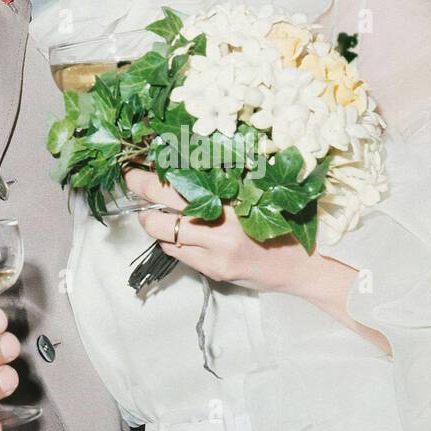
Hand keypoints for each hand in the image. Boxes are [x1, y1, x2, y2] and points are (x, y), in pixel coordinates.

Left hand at [124, 167, 325, 295]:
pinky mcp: (213, 269)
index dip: (154, 170)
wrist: (299, 267)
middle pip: (165, 200)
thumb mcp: (250, 199)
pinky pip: (175, 252)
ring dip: (151, 220)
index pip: (184, 177)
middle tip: (131, 178)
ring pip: (163, 230)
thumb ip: (220, 188)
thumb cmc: (275, 227)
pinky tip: (174, 235)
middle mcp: (223, 222)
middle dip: (141, 187)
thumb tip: (178, 171)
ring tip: (152, 214)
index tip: (138, 162)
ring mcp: (216, 248)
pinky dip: (168, 241)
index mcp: (233, 197)